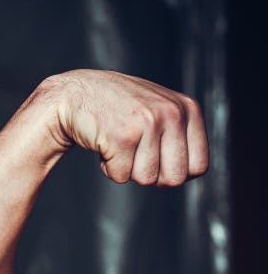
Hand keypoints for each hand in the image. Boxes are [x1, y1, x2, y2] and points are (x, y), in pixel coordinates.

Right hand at [37, 69, 208, 186]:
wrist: (75, 94)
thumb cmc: (118, 108)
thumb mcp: (159, 111)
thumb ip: (180, 135)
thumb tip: (190, 175)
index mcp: (187, 109)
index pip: (198, 166)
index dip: (175, 172)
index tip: (157, 160)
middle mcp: (171, 113)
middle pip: (175, 178)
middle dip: (152, 175)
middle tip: (136, 155)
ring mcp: (147, 123)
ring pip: (146, 179)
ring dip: (128, 169)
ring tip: (119, 144)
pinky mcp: (121, 137)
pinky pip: (121, 176)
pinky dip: (108, 168)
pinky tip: (105, 143)